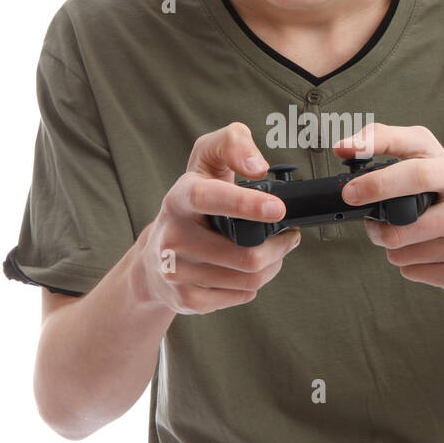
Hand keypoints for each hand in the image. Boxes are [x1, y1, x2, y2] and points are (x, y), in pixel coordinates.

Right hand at [138, 121, 300, 313]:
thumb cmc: (193, 203)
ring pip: (248, 278)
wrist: (154, 256)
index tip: (277, 209)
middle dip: (279, 247)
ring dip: (272, 265)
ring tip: (271, 252)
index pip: (209, 198)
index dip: (245, 204)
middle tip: (289, 236)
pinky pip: (241, 296)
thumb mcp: (206, 162)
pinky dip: (254, 284)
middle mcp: (173, 236)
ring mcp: (177, 272)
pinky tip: (246, 271)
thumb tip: (257, 167)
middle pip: (245, 255)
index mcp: (180, 198)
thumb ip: (232, 144)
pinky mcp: (186, 299)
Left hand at [334, 122, 443, 293]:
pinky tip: (427, 255)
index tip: (344, 160)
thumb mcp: (438, 162)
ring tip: (410, 236)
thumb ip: (395, 147)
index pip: (415, 167)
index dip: (376, 172)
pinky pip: (412, 271)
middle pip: (403, 217)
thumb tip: (344, 149)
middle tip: (357, 207)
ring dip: (391, 244)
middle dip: (374, 220)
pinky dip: (409, 265)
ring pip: (400, 249)